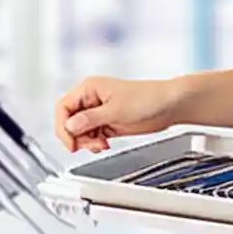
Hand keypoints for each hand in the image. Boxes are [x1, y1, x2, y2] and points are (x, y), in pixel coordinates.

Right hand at [55, 76, 183, 152]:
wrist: (169, 105)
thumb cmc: (148, 98)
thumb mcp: (116, 111)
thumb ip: (90, 119)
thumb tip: (70, 125)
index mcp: (89, 88)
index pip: (64, 107)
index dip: (63, 126)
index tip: (71, 143)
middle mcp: (92, 99)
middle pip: (69, 121)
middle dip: (77, 136)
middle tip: (90, 145)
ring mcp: (99, 111)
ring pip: (79, 131)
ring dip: (87, 142)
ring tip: (101, 145)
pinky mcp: (108, 122)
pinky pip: (91, 135)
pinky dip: (95, 143)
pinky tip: (104, 144)